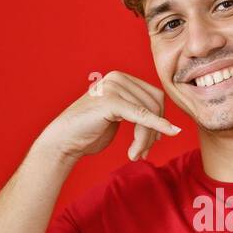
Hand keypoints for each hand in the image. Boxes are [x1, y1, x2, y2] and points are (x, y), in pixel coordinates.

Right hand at [37, 71, 180, 161]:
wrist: (64, 141)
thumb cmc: (89, 132)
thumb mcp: (119, 116)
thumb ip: (138, 111)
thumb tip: (169, 123)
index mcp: (121, 78)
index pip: (155, 96)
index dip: (160, 119)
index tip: (153, 141)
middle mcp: (117, 78)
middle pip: (155, 103)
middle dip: (154, 130)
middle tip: (143, 152)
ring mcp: (113, 87)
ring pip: (149, 112)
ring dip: (146, 138)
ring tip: (136, 154)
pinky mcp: (110, 100)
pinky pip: (141, 115)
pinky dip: (155, 126)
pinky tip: (169, 133)